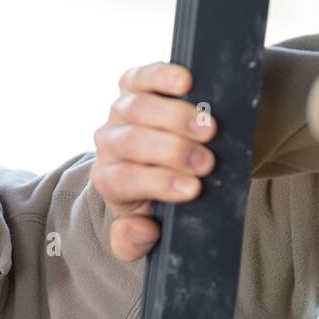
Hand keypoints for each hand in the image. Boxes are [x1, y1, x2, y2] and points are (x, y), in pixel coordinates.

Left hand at [91, 62, 216, 261]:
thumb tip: (140, 229)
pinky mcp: (133, 83)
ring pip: (138, 106)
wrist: (165, 165)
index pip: (125, 180)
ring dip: (176, 117)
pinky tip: (186, 81)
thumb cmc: (158, 200)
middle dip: (172, 151)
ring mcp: (119, 110)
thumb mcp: (147, 229)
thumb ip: (135, 243)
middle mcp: (108, 142)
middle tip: (207, 161)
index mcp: (109, 180)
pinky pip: (143, 75)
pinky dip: (163, 75)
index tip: (194, 189)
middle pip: (132, 142)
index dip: (159, 183)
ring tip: (210, 128)